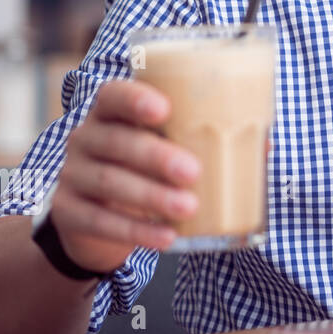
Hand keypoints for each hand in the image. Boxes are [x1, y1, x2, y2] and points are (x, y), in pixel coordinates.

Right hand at [47, 80, 199, 273]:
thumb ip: (208, 140)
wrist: (96, 220)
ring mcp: (73, 175)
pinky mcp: (67, 212)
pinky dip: (136, 231)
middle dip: (156, 156)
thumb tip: (265, 143)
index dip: (135, 99)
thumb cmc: (146, 170)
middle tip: (193, 171)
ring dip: (152, 196)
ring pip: (110, 182)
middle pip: (117, 141)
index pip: (113, 95)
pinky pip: (99, 220)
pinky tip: (166, 238)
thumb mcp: (168, 149)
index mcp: (112, 113)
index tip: (164, 109)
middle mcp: (86, 138)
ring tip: (189, 207)